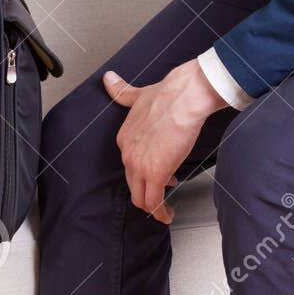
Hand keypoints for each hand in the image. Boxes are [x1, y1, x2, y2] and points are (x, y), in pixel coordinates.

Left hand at [104, 60, 226, 224]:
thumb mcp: (137, 94)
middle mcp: (128, 153)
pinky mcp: (156, 174)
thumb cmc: (169, 95)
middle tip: (163, 193)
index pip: (131, 165)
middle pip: (133, 184)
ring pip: (141, 197)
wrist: (184, 97)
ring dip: (153, 207)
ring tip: (165, 210)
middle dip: (148, 191)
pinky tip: (168, 215)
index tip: (162, 174)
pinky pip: (153, 202)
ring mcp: (140, 165)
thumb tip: (108, 79)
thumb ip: (121, 91)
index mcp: (125, 138)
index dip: (145, 172)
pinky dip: (160, 213)